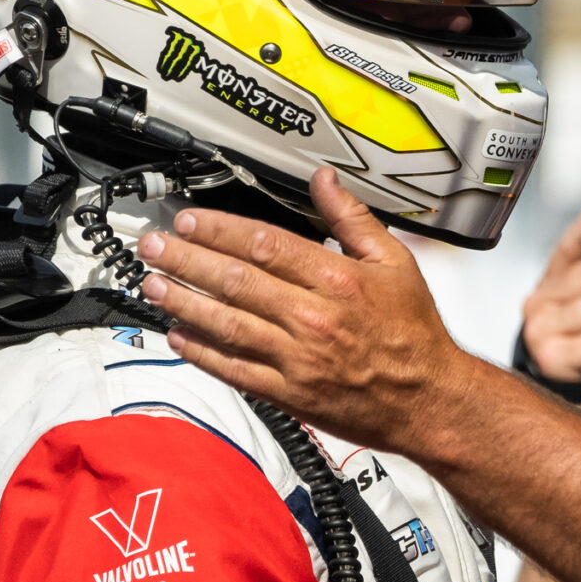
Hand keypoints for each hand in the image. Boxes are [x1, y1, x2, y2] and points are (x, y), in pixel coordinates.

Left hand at [136, 168, 492, 456]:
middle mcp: (312, 318)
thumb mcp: (396, 263)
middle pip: (234, 281)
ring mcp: (297, 358)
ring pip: (225, 324)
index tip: (190, 221)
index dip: (218, 230)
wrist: (428, 400)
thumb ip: (354, 219)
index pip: (264, 245)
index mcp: (338, 281)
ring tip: (152, 284)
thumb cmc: (414, 335)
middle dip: (186, 259)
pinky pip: (234, 369)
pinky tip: (178, 336)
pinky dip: (202, 352)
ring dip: (183, 301)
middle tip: (154, 246)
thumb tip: (325, 181)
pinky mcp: (289, 393)